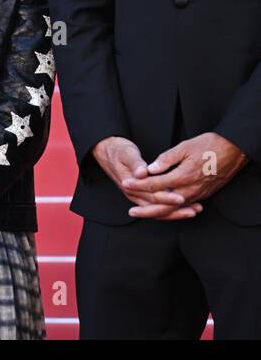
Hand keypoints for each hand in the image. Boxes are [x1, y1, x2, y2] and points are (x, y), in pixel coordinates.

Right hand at [92, 135, 200, 219]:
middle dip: (177, 210)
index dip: (167, 198)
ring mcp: (138, 196)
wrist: (106, 152)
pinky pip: (159, 207)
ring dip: (177, 212)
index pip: (151, 196)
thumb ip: (135, 163)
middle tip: (194, 209)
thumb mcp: (125, 153)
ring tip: (195, 211)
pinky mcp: (143, 195)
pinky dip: (172, 209)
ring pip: (159, 210)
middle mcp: (134, 194)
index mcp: (130, 185)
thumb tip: (142, 173)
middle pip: (157, 207)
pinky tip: (186, 206)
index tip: (181, 198)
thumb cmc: (118, 151)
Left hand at [121, 133, 247, 214]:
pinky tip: (162, 210)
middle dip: (146, 210)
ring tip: (143, 213)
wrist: (233, 151)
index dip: (139, 185)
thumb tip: (150, 169)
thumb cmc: (208, 145)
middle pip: (165, 205)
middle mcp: (191, 189)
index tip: (125, 184)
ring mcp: (198, 194)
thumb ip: (166, 159)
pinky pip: (185, 206)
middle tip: (131, 212)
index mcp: (184, 176)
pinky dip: (173, 210)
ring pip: (175, 209)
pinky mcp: (203, 195)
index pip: (156, 184)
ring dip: (158, 212)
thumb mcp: (184, 147)